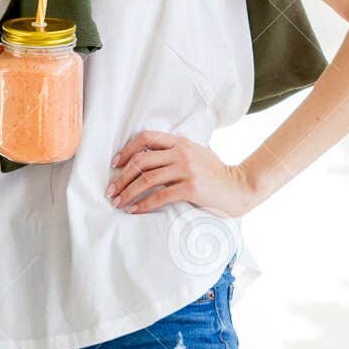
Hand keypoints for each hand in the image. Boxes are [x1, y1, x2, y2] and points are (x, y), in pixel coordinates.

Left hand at [106, 130, 255, 217]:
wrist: (238, 187)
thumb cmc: (215, 172)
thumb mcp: (195, 152)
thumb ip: (174, 151)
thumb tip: (145, 157)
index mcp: (179, 141)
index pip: (145, 138)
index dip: (126, 150)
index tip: (114, 164)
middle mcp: (181, 152)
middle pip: (141, 161)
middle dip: (121, 177)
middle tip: (110, 190)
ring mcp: (186, 169)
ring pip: (147, 179)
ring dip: (128, 192)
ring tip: (118, 202)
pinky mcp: (190, 188)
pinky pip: (160, 196)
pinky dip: (144, 204)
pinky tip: (134, 210)